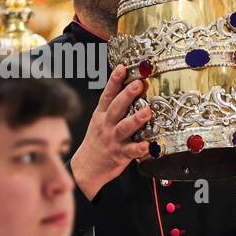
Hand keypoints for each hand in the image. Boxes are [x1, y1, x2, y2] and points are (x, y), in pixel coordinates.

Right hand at [69, 64, 151, 200]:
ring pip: (124, 128)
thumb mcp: (99, 120)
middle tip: (139, 84)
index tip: (122, 68)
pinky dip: (140, 148)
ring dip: (135, 119)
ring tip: (147, 111)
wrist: (86, 167)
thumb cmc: (98, 140)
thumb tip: (128, 86)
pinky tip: (148, 145)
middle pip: (116, 108)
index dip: (114, 81)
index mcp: (101, 115)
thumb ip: (112, 106)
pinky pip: (131, 151)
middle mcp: (106, 125)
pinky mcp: (119, 155)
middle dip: (127, 95)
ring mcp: (113, 140)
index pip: (107, 95)